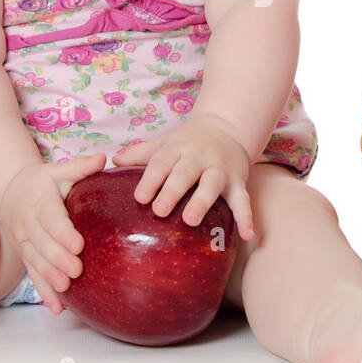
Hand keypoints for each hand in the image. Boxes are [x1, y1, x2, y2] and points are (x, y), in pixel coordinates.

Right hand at [0, 153, 105, 313]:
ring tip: (65, 289)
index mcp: (39, 200)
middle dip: (58, 259)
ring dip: (48, 277)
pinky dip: (43, 292)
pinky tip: (57, 308)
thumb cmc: (42, 181)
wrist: (9, 191)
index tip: (78, 245)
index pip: (51, 218)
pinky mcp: (24, 255)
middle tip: (76, 271)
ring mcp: (23, 241)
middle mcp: (27, 223)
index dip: (62, 232)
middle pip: (42, 243)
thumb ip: (80, 167)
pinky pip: (32, 275)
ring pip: (35, 261)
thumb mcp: (58, 170)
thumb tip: (103, 158)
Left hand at [111, 113, 254, 241]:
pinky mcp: (238, 180)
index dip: (151, 179)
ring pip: (212, 184)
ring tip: (191, 220)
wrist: (227, 127)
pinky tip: (248, 235)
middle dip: (173, 190)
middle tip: (159, 210)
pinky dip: (247, 217)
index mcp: (177, 148)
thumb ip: (140, 153)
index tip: (140, 197)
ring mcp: (220, 168)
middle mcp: (199, 157)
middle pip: (185, 173)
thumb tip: (113, 161)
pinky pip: (243, 199)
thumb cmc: (188, 141)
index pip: (161, 163)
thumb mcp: (164, 143)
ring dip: (202, 201)